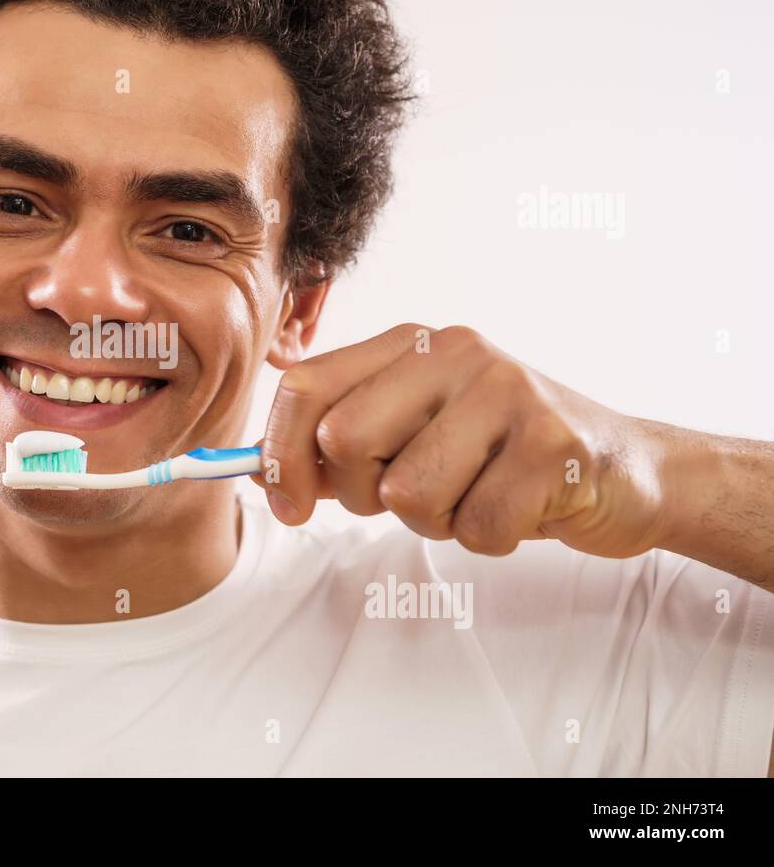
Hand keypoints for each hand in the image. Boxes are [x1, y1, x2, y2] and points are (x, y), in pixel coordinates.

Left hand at [254, 323, 673, 558]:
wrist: (623, 468)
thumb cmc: (499, 457)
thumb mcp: (415, 432)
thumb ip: (344, 442)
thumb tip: (259, 472)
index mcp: (410, 344)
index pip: (304, 386)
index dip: (279, 456)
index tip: (288, 507)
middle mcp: (455, 351)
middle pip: (344, 440)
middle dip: (364, 495)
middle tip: (413, 496)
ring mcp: (509, 390)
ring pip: (409, 494)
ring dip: (436, 521)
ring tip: (477, 496)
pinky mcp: (553, 442)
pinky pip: (477, 528)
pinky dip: (490, 538)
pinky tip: (521, 508)